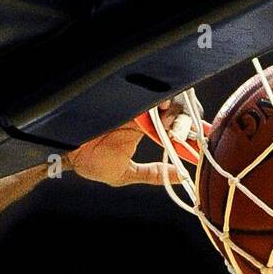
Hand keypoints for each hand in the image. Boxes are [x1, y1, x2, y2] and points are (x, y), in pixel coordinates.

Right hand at [65, 95, 197, 186]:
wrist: (63, 151)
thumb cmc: (89, 160)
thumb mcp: (125, 174)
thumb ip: (152, 174)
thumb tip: (180, 178)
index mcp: (145, 128)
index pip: (176, 124)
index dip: (194, 128)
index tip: (209, 135)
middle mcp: (142, 112)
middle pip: (176, 109)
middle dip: (188, 121)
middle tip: (194, 133)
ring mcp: (133, 102)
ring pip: (165, 101)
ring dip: (176, 112)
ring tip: (180, 125)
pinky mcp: (122, 95)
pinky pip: (146, 95)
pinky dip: (158, 103)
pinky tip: (165, 110)